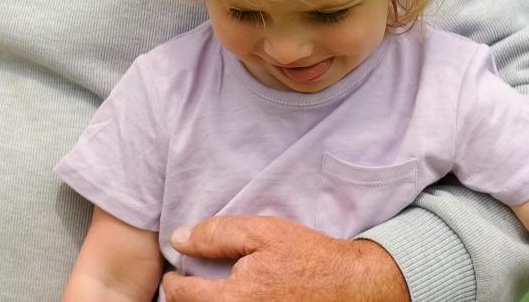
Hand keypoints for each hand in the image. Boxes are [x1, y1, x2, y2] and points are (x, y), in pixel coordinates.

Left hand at [162, 217, 407, 301]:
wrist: (354, 288)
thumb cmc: (309, 257)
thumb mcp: (262, 233)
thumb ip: (216, 235)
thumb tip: (178, 240)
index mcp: (235, 299)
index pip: (182, 295)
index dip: (174, 282)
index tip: (176, 273)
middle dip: (187, 300)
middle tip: (189, 286)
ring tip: (210, 295)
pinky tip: (234, 300)